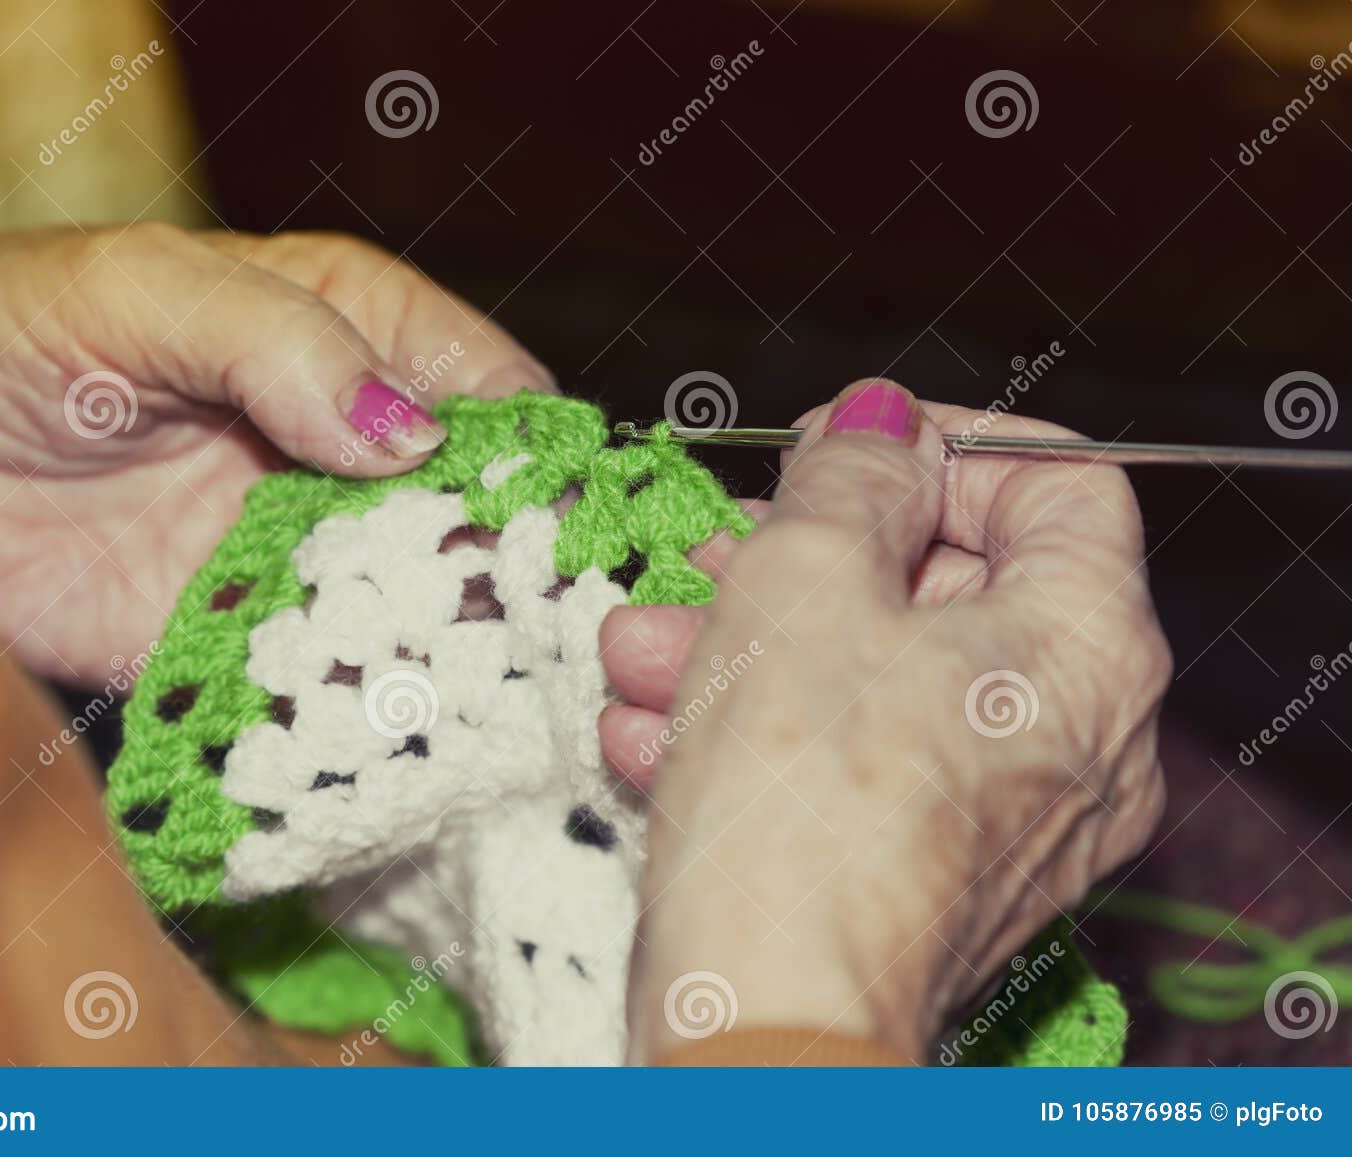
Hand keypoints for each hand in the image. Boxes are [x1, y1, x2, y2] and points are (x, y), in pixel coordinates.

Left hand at [0, 225, 553, 682]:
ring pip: (424, 600)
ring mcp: (303, 547)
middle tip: (569, 635)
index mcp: (348, 334)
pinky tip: (419, 736)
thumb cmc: (2, 337)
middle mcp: (345, 447)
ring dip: (465, 646)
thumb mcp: (139, 291)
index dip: (539, 452)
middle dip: (523, 567)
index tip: (576, 524)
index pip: (489, 389)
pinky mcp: (249, 637)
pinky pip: (335, 673)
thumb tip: (412, 434)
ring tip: (517, 699)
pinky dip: (378, 705)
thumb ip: (279, 342)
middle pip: (477, 508)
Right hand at [601, 380, 1170, 1060]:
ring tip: (642, 648)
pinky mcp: (931, 875)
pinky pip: (857, 766)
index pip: (1063, 484)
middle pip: (953, 584)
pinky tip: (653, 734)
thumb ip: (849, 477)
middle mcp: (1077, 742)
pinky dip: (761, 734)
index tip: (846, 444)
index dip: (945, 442)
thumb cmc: (797, 814)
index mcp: (1086, 649)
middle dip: (808, 556)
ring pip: (882, 679)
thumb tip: (879, 424)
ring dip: (752, 646)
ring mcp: (1007, 820)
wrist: (757, 1023)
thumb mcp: (801, 583)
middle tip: (723, 546)